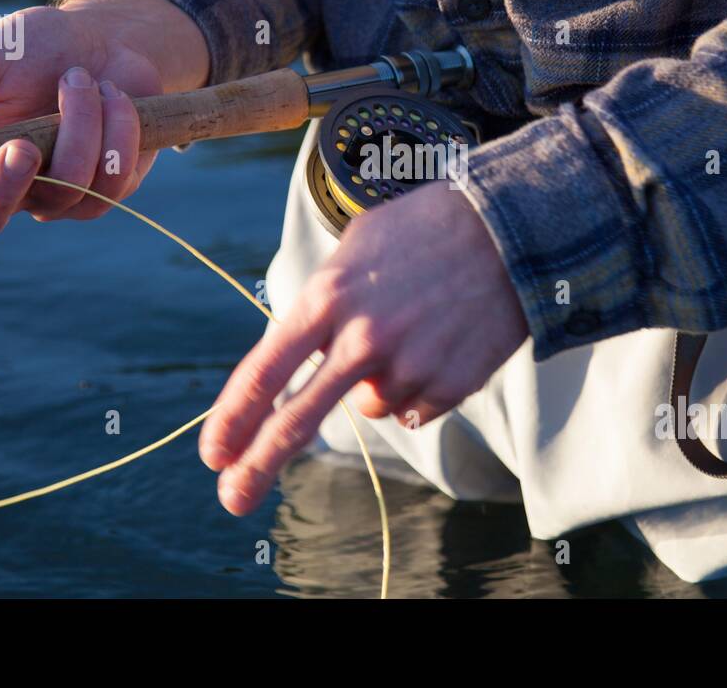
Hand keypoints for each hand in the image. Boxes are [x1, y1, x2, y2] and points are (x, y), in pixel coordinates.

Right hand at [0, 0, 208, 237]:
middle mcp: (6, 187)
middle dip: (4, 187)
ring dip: (79, 128)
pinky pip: (112, 180)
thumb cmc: (31, 46)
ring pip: (64, 192)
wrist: (103, 38)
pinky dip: (116, 130)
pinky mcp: (108, 188)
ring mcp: (58, 194)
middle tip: (23, 146)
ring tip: (80, 77)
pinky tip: (113, 94)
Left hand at [198, 183, 528, 515]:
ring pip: (372, 405)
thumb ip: (325, 303)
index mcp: (329, 298)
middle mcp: (362, 339)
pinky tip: (441, 342)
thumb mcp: (357, 248)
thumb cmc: (427, 229)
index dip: (233, 417)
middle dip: (259, 463)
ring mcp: (409, 366)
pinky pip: (416, 408)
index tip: (214, 452)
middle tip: (232, 499)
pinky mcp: (451, 385)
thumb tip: (306, 352)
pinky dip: (420, 386)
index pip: (265, 370)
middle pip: (298, 418)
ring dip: (380, 382)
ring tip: (415, 327)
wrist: (513, 226)